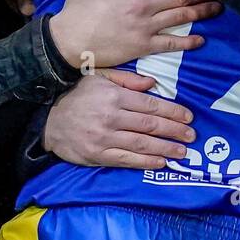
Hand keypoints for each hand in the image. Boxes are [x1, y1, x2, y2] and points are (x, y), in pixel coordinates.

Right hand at [44, 69, 196, 168]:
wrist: (48, 120)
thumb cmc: (77, 96)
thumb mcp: (98, 77)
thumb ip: (127, 79)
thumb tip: (152, 83)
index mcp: (114, 96)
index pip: (150, 104)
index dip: (172, 112)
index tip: (188, 117)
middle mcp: (112, 117)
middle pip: (150, 125)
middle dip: (174, 131)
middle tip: (191, 135)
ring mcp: (105, 138)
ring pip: (142, 144)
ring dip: (165, 148)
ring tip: (182, 152)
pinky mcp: (98, 155)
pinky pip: (127, 160)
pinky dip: (146, 162)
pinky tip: (160, 162)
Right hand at [48, 0, 222, 68]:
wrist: (68, 40)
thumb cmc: (76, 8)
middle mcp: (144, 4)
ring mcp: (146, 26)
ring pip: (181, 16)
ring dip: (202, 12)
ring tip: (218, 8)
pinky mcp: (144, 46)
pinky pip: (171, 43)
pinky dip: (188, 41)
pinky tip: (201, 39)